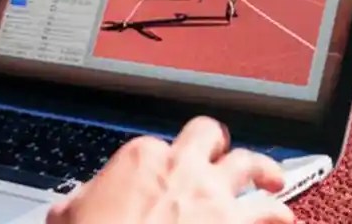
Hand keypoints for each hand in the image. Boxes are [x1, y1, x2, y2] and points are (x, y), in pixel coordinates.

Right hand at [48, 117, 293, 223]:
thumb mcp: (67, 215)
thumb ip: (81, 201)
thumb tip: (77, 204)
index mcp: (141, 157)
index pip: (156, 145)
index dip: (161, 164)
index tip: (161, 179)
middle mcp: (183, 168)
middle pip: (211, 136)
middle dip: (218, 144)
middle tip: (224, 155)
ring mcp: (214, 198)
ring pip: (252, 165)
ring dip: (266, 171)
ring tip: (274, 181)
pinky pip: (269, 215)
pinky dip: (279, 217)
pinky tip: (285, 221)